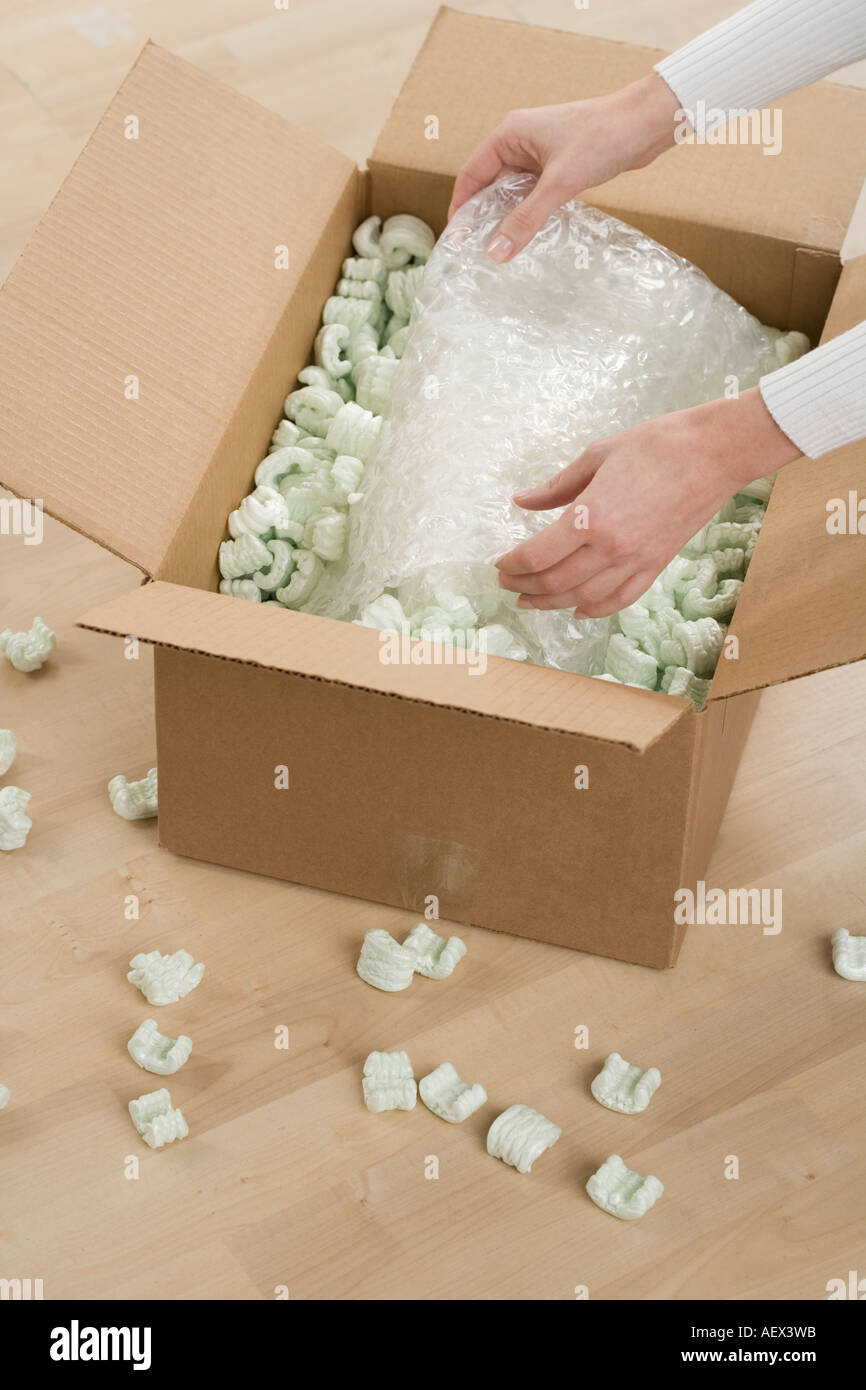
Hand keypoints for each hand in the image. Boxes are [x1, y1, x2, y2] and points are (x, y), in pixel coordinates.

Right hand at [448, 73, 679, 262]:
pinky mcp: (558, 165)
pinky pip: (533, 193)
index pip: (471, 173)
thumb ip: (526, 219)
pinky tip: (529, 236)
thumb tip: (495, 252)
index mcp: (510, 134)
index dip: (460, 206)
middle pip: (489, 184)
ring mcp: (540, 153)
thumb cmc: (602, 139)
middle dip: (483, 215)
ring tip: (500, 250)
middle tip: (476, 251)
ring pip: (512, 191)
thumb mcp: (559, 184)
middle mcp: (520, 141)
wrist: (645, 124)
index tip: (456, 238)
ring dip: (507, 217)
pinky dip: (528, 213)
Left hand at [495, 388, 801, 617]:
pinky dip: (595, 609)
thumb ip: (556, 487)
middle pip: (555, 582)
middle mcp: (611, 547)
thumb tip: (522, 501)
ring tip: (530, 600)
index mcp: (591, 517)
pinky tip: (578, 609)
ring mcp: (635, 561)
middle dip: (524, 587)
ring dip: (551, 603)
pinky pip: (620, 598)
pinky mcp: (656, 565)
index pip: (537, 556)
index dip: (512, 565)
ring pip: (583, 598)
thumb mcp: (596, 456)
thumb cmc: (656, 445)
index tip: (499, 563)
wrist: (714, 453)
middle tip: (506, 583)